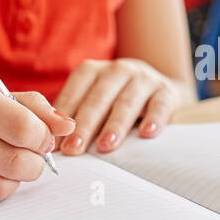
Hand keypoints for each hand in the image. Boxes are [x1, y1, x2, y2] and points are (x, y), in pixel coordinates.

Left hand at [51, 58, 186, 154]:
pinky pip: (160, 104)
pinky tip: (147, 134)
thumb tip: (52, 145)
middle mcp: (118, 70)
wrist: (161, 93)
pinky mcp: (167, 91)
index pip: (76, 92)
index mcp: (93, 71)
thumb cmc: (116, 104)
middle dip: (85, 125)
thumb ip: (76, 117)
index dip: (64, 117)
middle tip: (74, 149)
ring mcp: (144, 78)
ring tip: (105, 146)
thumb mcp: (96, 104)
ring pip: (127, 102)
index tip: (55, 143)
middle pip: (98, 98)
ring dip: (115, 125)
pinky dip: (154, 118)